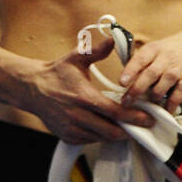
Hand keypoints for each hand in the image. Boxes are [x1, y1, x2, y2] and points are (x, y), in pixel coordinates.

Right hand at [26, 38, 155, 144]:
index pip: (115, 112)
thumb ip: (96, 51)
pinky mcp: (67, 136)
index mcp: (84, 96)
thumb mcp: (76, 58)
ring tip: (126, 125)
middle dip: (130, 130)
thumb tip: (112, 40)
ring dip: (116, 133)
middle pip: (112, 131)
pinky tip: (106, 126)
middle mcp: (78, 116)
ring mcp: (72, 128)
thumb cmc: (56, 73)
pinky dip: (101, 135)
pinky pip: (90, 141)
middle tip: (141, 124)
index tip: (148, 118)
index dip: (134, 117)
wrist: (32, 88)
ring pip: (102, 138)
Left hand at [117, 23, 181, 112]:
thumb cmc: (171, 52)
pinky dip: (169, 105)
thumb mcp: (155, 49)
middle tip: (126, 102)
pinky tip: (164, 109)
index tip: (121, 83)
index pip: (140, 59)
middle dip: (136, 90)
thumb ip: (140, 63)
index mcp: (154, 49)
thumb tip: (122, 82)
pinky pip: (177, 96)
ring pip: (162, 87)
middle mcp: (166, 58)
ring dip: (152, 97)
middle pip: (149, 75)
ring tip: (148, 103)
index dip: (130, 71)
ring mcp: (179, 70)